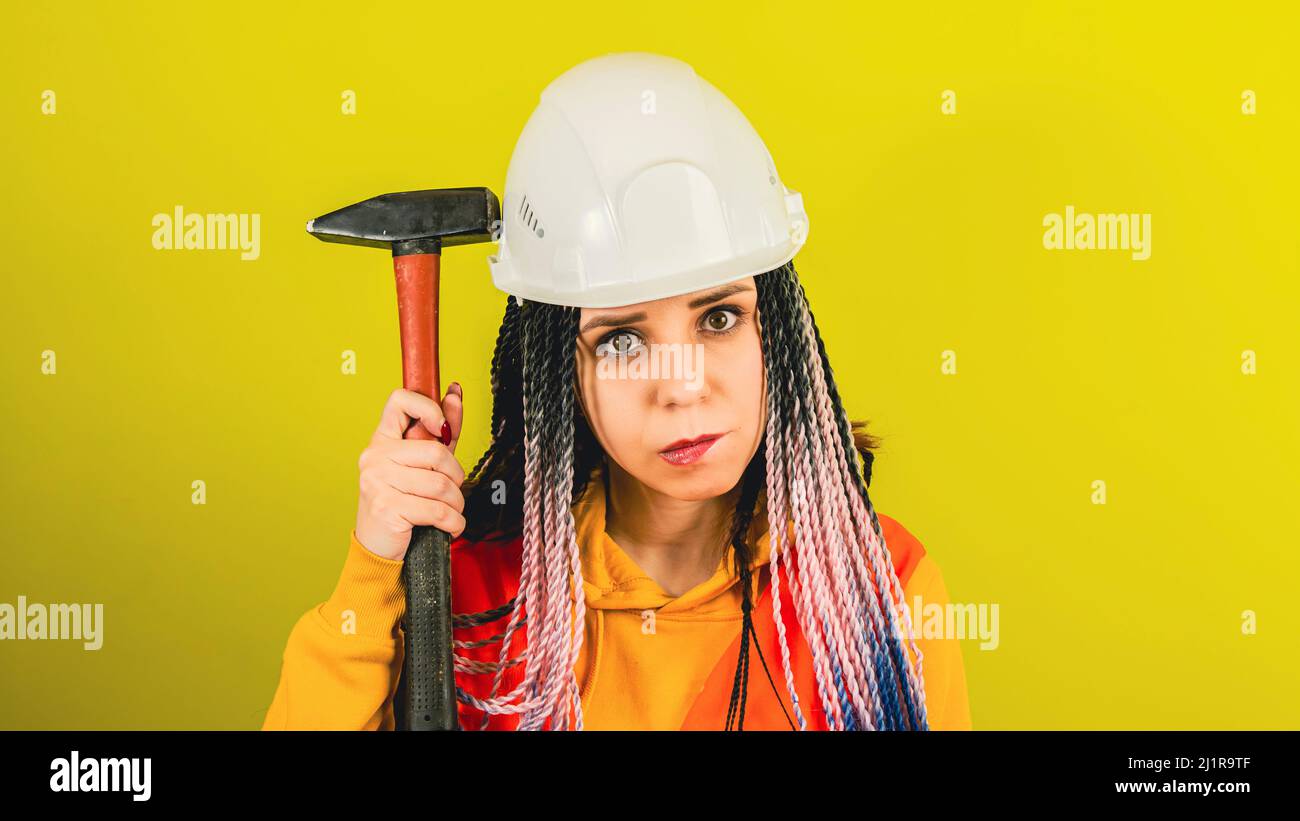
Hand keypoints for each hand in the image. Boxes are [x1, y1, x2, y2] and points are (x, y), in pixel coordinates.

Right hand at [354, 385, 465, 561]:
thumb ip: (439, 432)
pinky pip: (438, 511)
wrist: (378, 547)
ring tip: (451, 512)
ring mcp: (377, 481)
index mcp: (382, 440)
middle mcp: (374, 456)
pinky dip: (454, 522)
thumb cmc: (403, 502)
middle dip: (456, 476)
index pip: (400, 400)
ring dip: (456, 504)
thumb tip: (454, 393)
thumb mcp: (423, 464)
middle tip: (452, 491)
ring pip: (441, 485)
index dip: (429, 408)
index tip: (443, 429)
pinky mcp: (386, 508)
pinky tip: (450, 526)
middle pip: (436, 452)